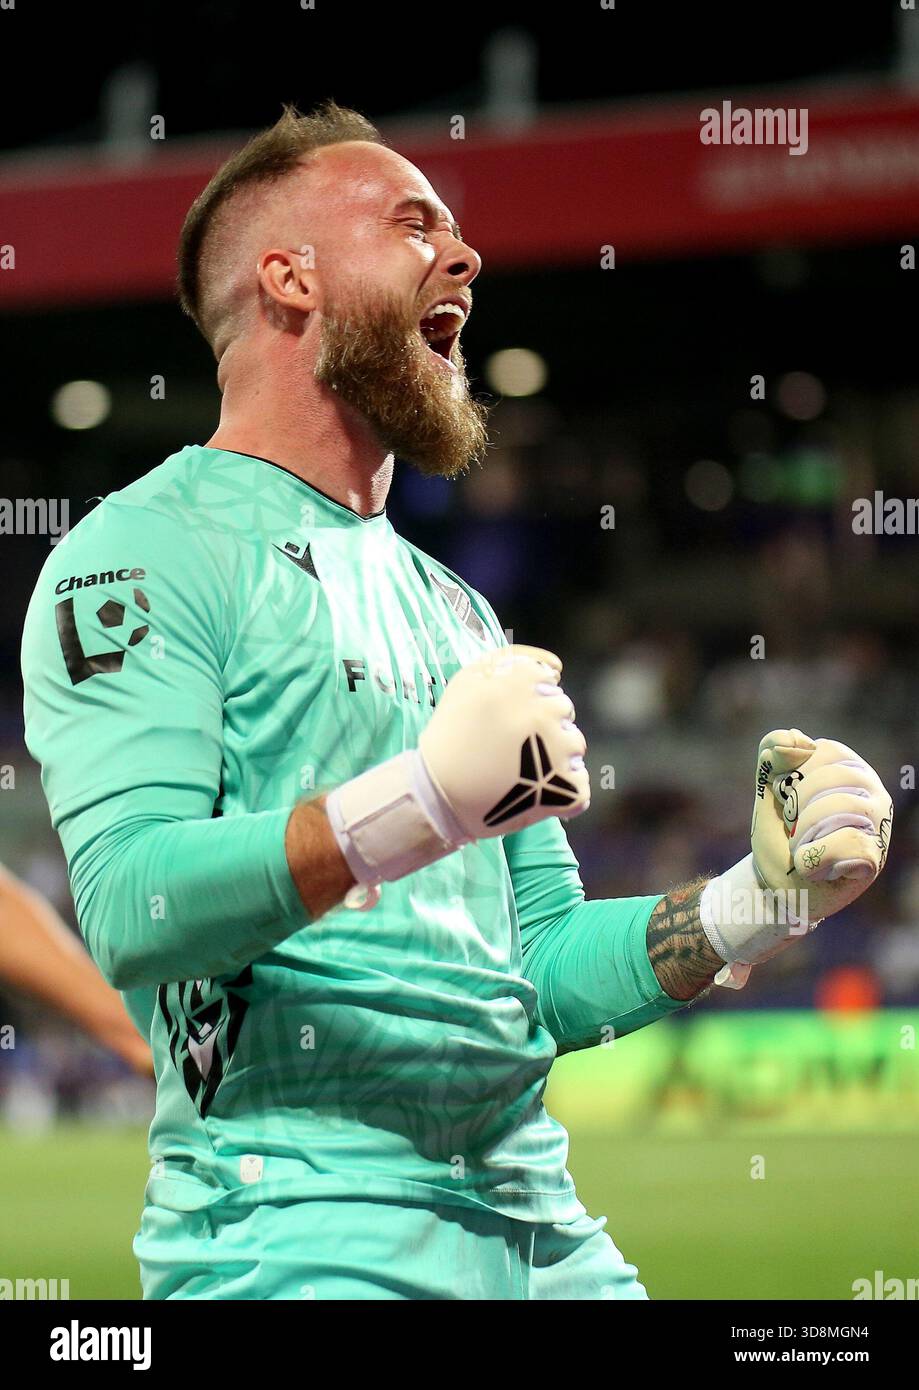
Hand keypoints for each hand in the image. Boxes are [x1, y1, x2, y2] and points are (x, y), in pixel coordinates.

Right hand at [325, 644, 588, 894]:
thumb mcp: (466, 680)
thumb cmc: (449, 735)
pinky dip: (562, 795)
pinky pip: (578, 788)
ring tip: (519, 773)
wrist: (435, 794)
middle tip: (509, 747)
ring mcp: (559, 752)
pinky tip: (532, 796)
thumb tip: (556, 667)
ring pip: (574, 746)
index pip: (546, 680)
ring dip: (554, 756)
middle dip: (542, 724)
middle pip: (563, 710)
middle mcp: (544, 712)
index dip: (526, 700)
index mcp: (521, 683)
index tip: (504, 720)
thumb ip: (509, 659)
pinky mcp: (566, 790)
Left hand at [752, 728, 892, 923]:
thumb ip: (774, 756)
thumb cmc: (780, 835)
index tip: (786, 801)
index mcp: (849, 768)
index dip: (794, 776)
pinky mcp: (875, 857)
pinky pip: (847, 844)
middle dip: (797, 807)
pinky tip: (814, 867)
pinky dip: (816, 858)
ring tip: (800, 848)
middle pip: (831, 778)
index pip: (825, 751)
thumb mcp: (768, 790)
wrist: (776, 885)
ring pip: (840, 809)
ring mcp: (878, 824)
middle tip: (792, 829)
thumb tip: (795, 739)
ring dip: (803, 834)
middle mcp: (872, 791)